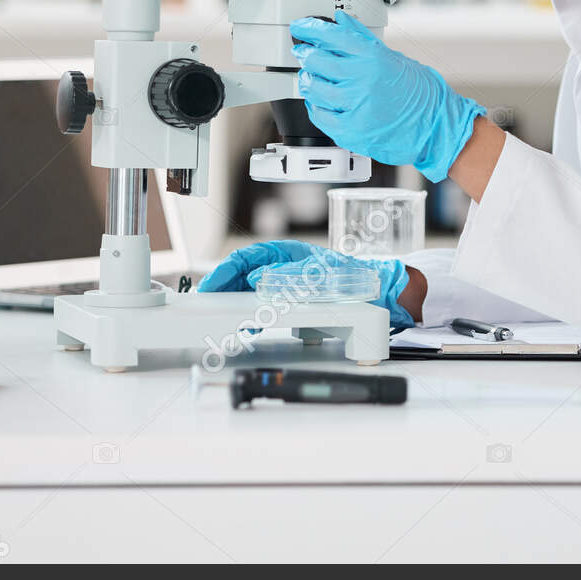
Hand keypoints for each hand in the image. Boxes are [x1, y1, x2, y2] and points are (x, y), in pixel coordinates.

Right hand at [196, 239, 413, 329]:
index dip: (225, 271)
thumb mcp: (320, 274)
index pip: (246, 258)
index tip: (212, 284)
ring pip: (248, 291)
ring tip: (220, 316)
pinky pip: (262, 306)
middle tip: (207, 303)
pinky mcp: (288, 300)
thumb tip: (259, 278)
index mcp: (285, 253)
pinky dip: (250, 315)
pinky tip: (245, 326)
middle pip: (242, 275)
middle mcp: (280, 266)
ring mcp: (282, 283)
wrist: (373, 293)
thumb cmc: (349, 277)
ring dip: (233, 303)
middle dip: (223, 288)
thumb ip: (289, 275)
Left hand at [290, 11, 483, 182]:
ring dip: (309, 81)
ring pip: (314, 88)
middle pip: (316, 60)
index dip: (310, 28)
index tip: (302, 28)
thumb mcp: (393, 58)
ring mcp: (355, 106)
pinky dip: (316, 106)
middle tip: (304, 53)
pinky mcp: (351, 131)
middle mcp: (362, 80)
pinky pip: (319, 116)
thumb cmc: (420, 94)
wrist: (436, 127)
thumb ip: (362, 39)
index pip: (330, 36)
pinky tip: (321, 102)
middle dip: (306, 54)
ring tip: (312, 78)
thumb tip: (341, 22)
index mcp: (373, 58)